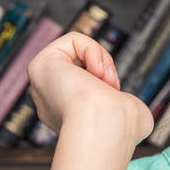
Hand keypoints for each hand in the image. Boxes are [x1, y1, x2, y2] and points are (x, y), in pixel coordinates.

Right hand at [25, 31, 152, 144]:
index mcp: (70, 116)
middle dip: (104, 69)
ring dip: (101, 60)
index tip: (115, 97)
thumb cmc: (122, 129)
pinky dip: (93, 50)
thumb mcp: (130, 113)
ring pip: (78, 51)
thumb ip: (122, 103)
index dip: (108, 83)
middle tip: (111, 87)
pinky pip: (73, 39)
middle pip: (84, 65)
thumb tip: (121, 99)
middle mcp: (52, 102)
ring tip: (105, 81)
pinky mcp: (40, 66)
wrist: (107, 130)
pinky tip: (96, 72)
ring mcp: (44, 85)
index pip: (90, 85)